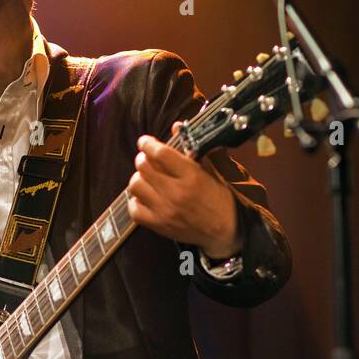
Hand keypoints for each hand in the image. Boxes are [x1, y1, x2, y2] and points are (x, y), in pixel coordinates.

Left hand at [127, 123, 243, 257]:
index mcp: (191, 176)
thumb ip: (192, 149)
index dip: (148, 144)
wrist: (225, 231)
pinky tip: (144, 198)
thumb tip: (175, 126)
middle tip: (146, 160)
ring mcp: (165, 210)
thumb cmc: (220, 198)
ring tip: (146, 179)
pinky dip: (135, 201)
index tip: (145, 141)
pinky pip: (134, 210)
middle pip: (144, 167)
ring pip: (136, 186)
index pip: (161, 153)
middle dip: (142, 159)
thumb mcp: (212, 170)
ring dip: (138, 178)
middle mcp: (176, 192)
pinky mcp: (159, 225)